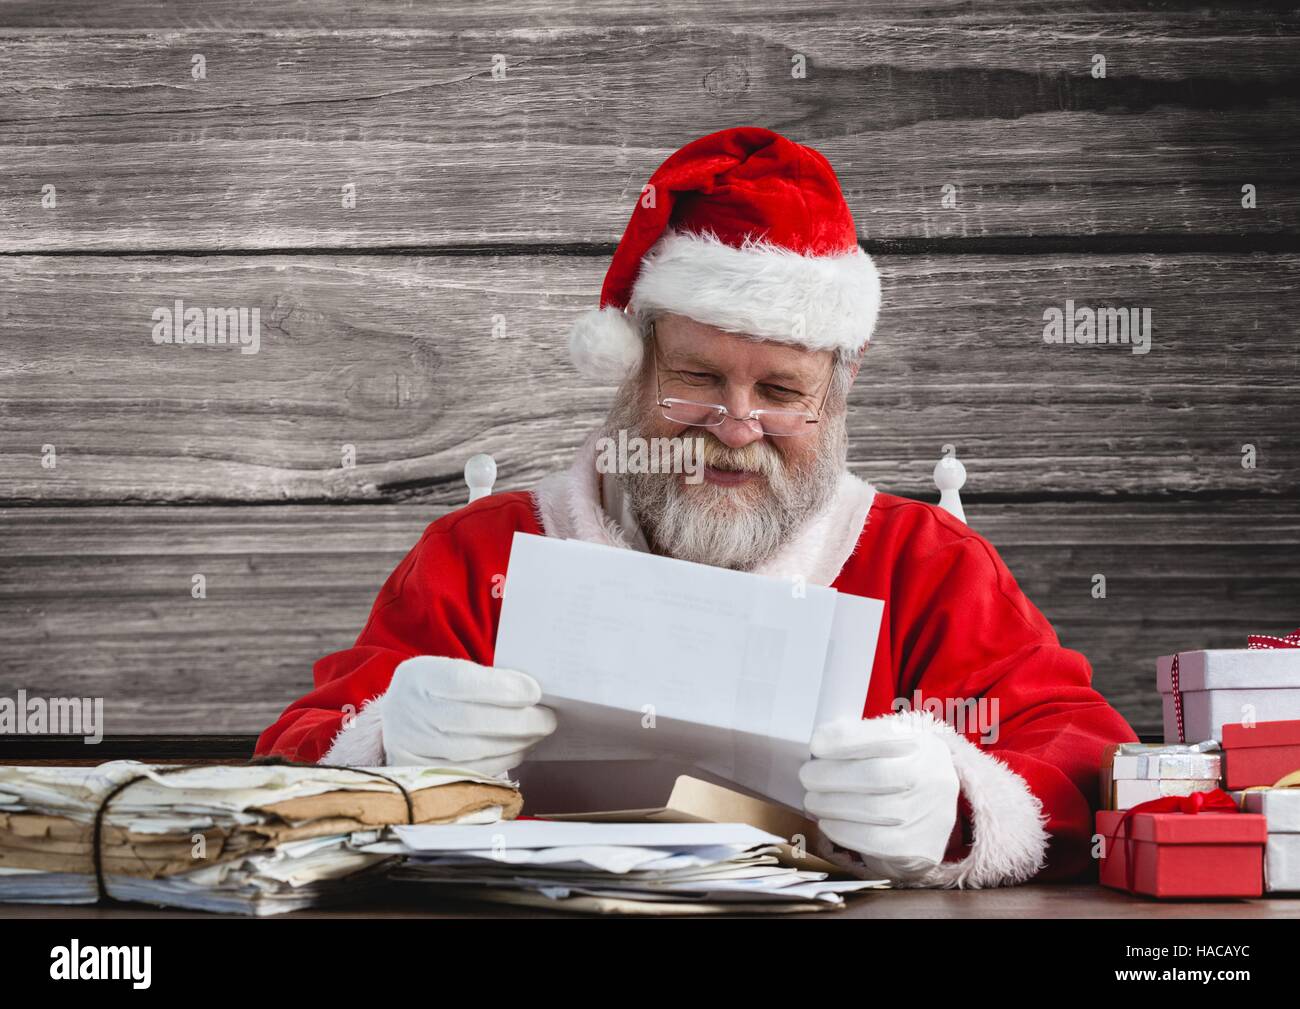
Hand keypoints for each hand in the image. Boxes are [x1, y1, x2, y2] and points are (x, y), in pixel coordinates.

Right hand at [380, 655, 556, 773]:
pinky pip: (469, 771)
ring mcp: (411, 746)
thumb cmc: (436, 691)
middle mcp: (409, 712)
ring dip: (514, 743)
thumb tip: (532, 694)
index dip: (503, 689)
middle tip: (548, 719)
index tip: (535, 692)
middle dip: (519, 721)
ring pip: (473, 750)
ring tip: (538, 735)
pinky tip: (519, 750)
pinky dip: (501, 761)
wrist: (395, 720)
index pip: (462, 683)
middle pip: (471, 721)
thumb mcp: (447, 670)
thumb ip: (483, 679)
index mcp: (418, 677)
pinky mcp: (421, 773)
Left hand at [799, 716, 959, 880]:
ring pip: (871, 810)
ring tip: (813, 800)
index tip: (817, 744)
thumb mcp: (891, 744)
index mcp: (922, 743)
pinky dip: (842, 831)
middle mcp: (932, 777)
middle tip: (807, 776)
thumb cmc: (901, 772)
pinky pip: (872, 841)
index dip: (845, 739)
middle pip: (875, 775)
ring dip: (830, 804)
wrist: (933, 816)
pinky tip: (828, 823)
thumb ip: (859, 739)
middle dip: (830, 775)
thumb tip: (821, 744)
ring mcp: (927, 814)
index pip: (884, 736)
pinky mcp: (917, 847)